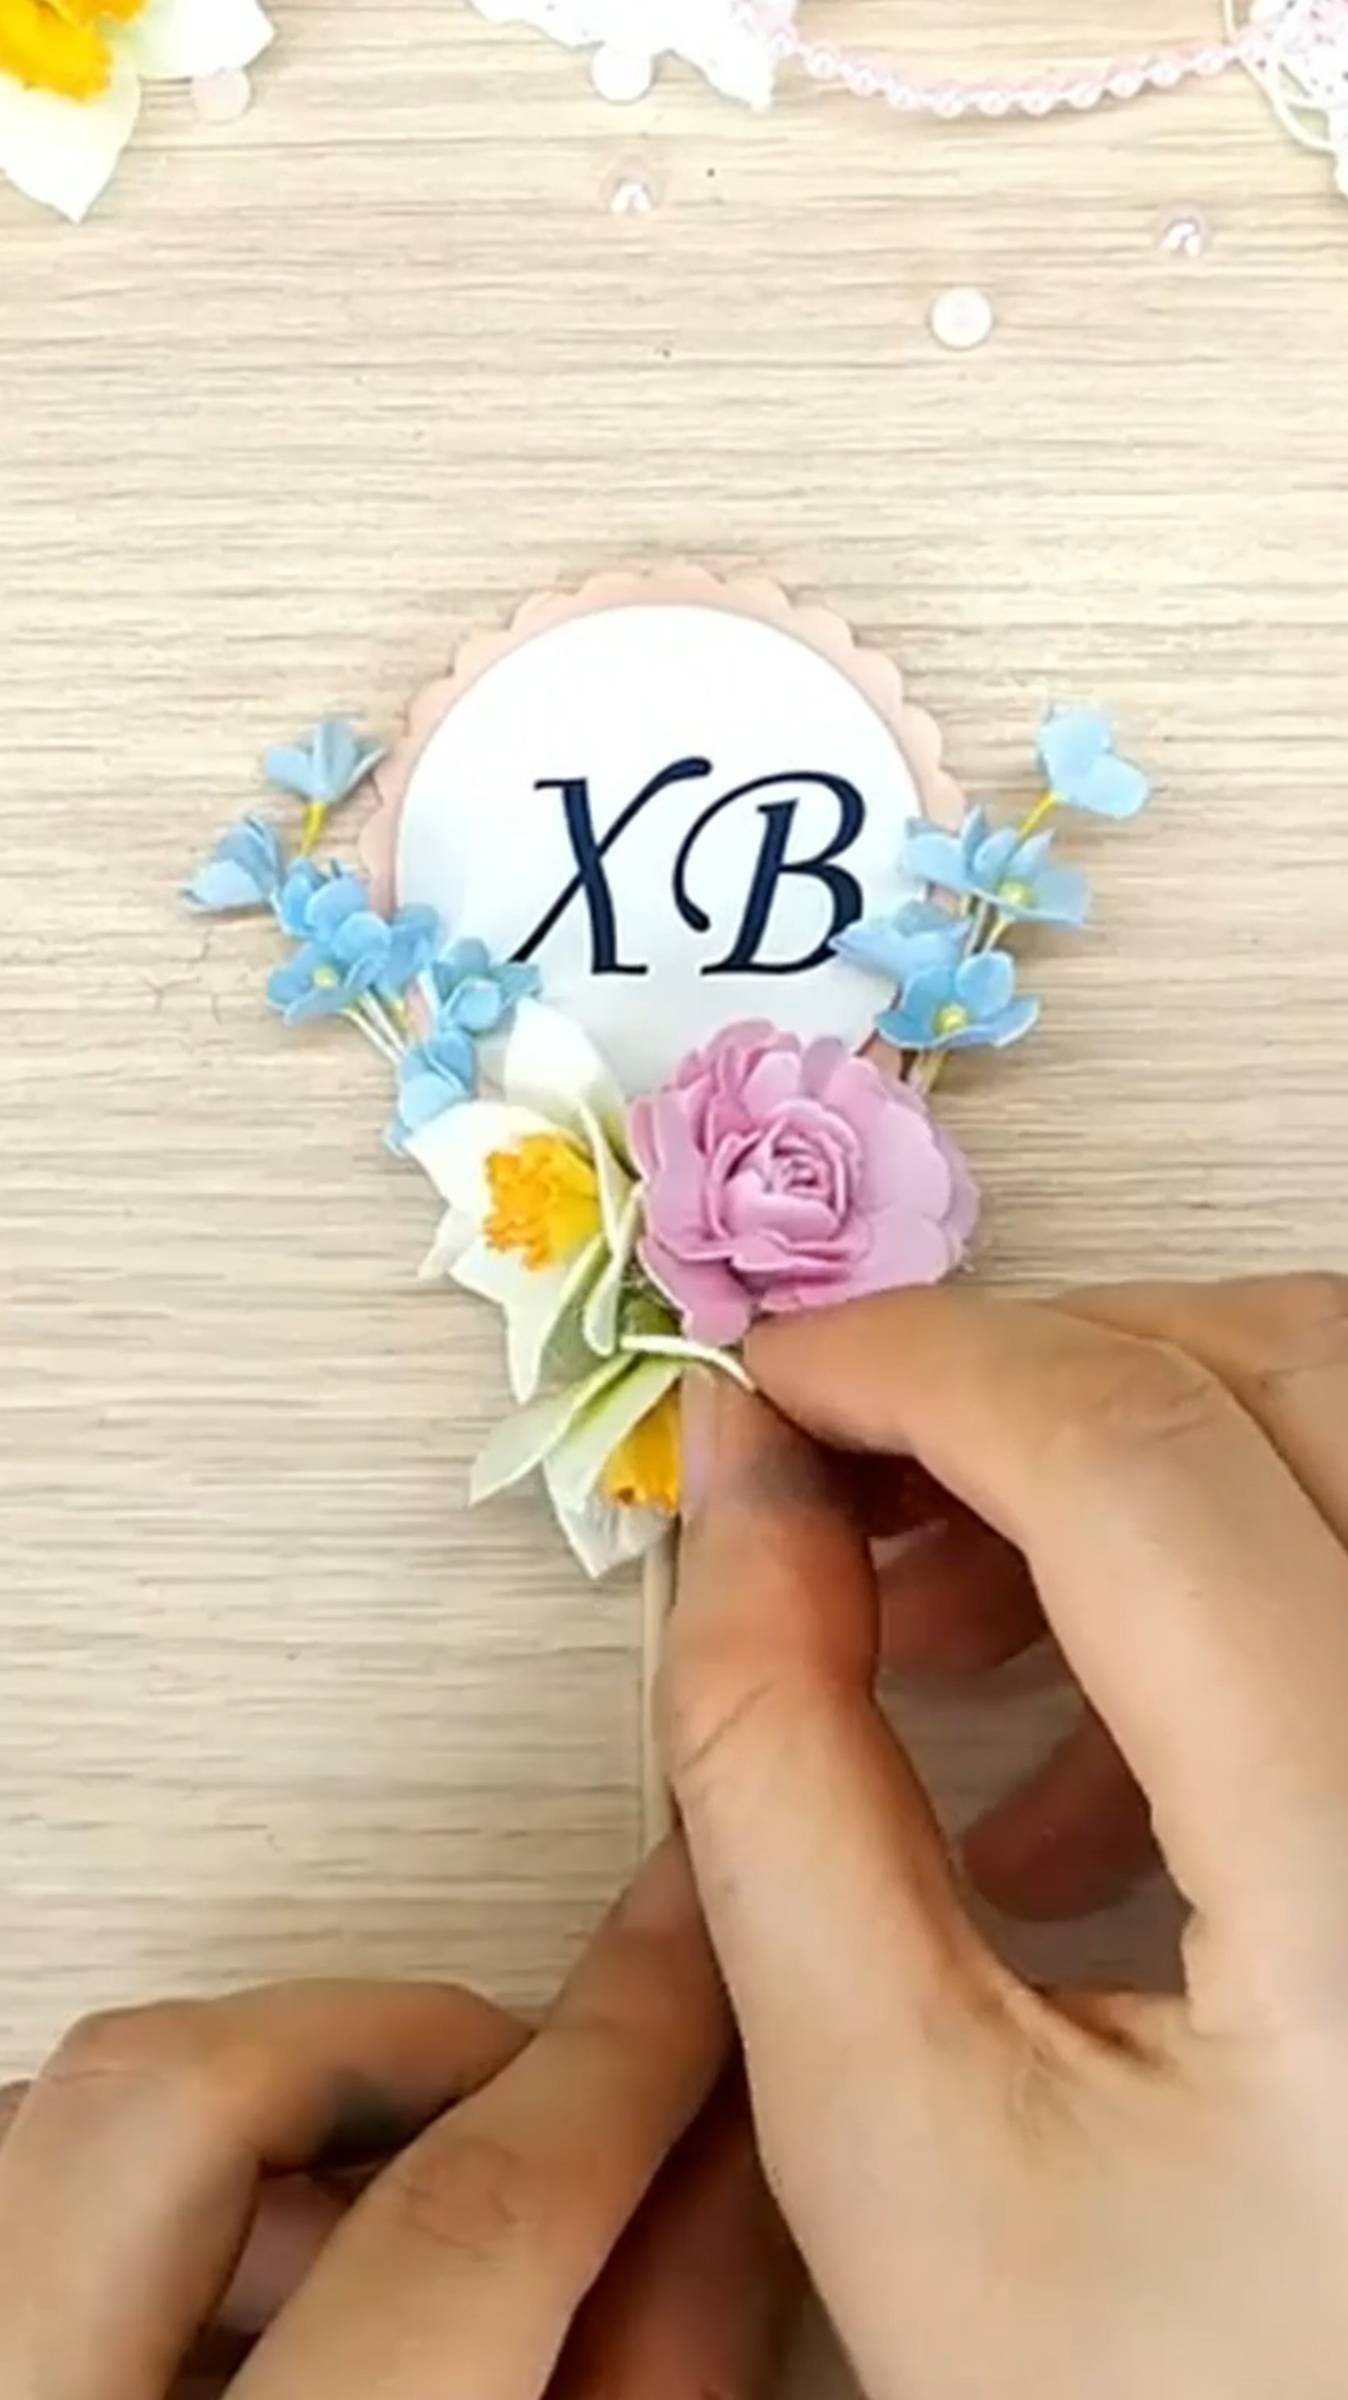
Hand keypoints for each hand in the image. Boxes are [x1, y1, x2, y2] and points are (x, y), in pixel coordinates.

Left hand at [0, 1839, 793, 2398]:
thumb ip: (650, 2360)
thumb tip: (732, 2131)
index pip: (453, 2231)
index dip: (616, 2056)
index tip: (699, 1936)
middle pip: (178, 2091)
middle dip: (398, 2040)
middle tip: (534, 2094)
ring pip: (73, 2107)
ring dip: (260, 2107)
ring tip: (386, 2219)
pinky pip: (14, 2176)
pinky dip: (149, 2185)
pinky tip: (261, 2283)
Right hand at [666, 1275, 1347, 2399]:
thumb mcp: (893, 2127)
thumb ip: (776, 1774)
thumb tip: (740, 1495)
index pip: (1139, 1464)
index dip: (922, 1368)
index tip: (767, 1386)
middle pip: (1287, 1379)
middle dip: (1032, 1381)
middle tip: (847, 1489)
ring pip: (1343, 1432)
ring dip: (1124, 1459)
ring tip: (930, 1629)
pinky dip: (1214, 1574)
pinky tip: (1072, 1781)